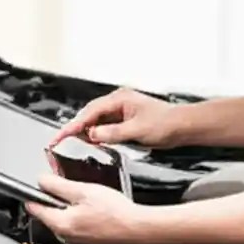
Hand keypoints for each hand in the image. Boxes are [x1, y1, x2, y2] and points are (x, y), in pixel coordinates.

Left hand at [24, 173, 147, 243]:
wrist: (136, 228)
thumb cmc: (114, 213)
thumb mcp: (83, 191)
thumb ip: (58, 185)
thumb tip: (41, 181)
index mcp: (60, 224)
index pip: (34, 208)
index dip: (34, 192)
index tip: (38, 184)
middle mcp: (64, 236)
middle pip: (48, 212)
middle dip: (55, 198)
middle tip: (71, 188)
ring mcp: (75, 240)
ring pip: (62, 218)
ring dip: (69, 206)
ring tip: (87, 198)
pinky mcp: (86, 241)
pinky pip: (75, 224)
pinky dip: (79, 214)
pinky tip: (93, 208)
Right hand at [50, 88, 183, 147]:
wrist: (184, 126)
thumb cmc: (166, 124)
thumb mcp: (137, 131)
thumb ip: (113, 133)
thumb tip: (93, 134)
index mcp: (119, 99)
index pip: (89, 113)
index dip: (73, 125)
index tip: (59, 136)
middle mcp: (118, 102)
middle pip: (89, 115)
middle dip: (75, 128)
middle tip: (60, 142)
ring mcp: (122, 110)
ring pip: (96, 121)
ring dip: (85, 132)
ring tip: (71, 144)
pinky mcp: (126, 119)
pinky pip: (105, 126)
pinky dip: (97, 134)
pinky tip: (92, 142)